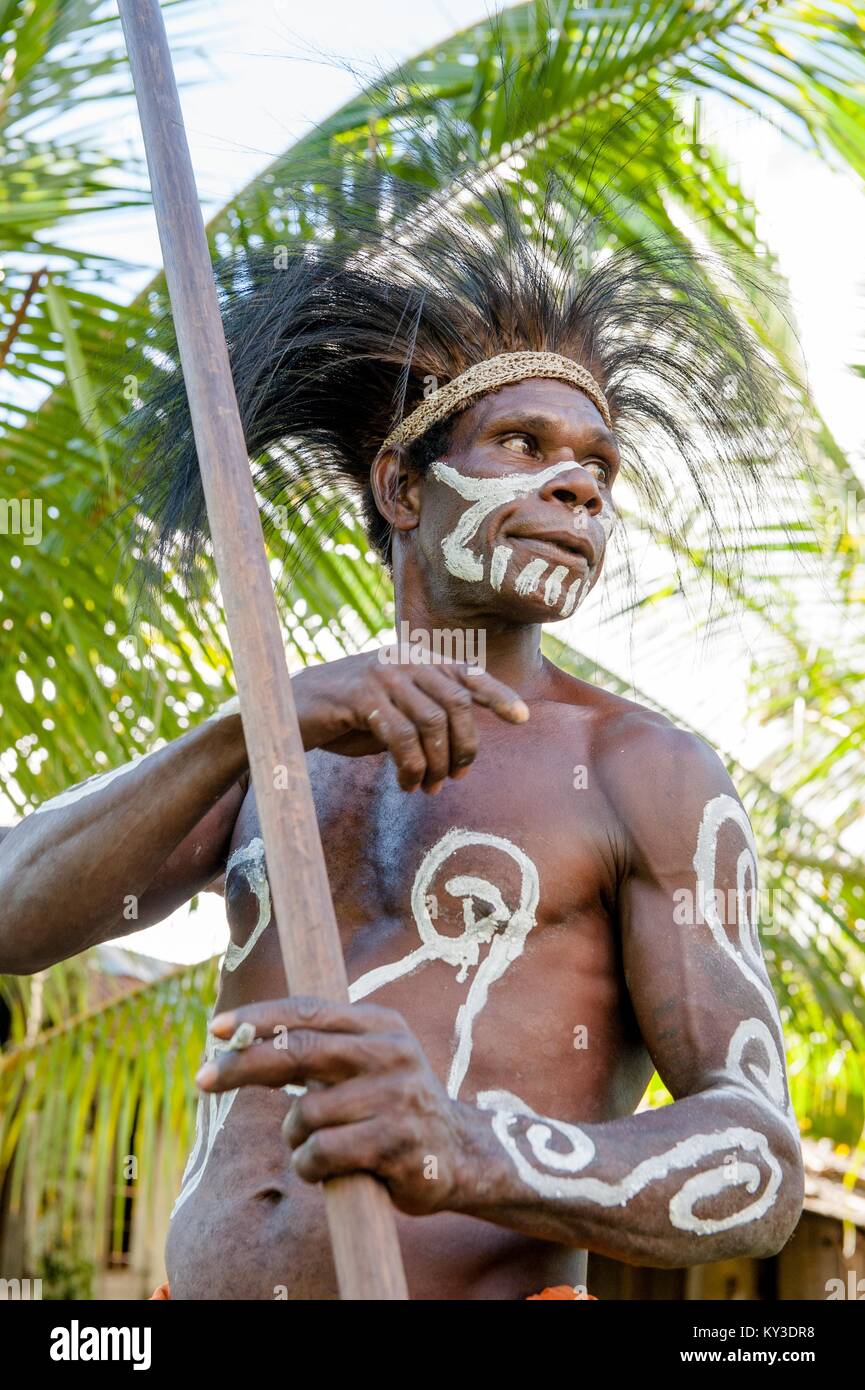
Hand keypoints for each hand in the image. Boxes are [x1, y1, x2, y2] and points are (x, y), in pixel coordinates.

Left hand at [197, 996, 477, 1214]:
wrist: (459, 1154)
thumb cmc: (391, 1106)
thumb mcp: (364, 1063)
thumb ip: (317, 1051)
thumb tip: (238, 1042)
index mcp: (379, 1023)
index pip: (308, 1010)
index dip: (257, 1017)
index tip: (215, 1028)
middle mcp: (390, 1052)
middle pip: (298, 1051)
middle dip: (243, 1064)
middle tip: (202, 1079)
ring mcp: (396, 1096)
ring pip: (306, 1113)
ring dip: (295, 1138)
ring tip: (316, 1148)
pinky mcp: (396, 1142)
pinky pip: (323, 1153)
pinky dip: (310, 1166)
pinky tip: (327, 1170)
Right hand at [292, 648, 528, 792]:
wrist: (288, 711)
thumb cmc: (345, 716)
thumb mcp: (393, 712)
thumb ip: (426, 715)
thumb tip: (463, 744)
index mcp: (415, 659)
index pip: (467, 674)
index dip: (498, 695)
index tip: (523, 719)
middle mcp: (403, 659)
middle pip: (458, 704)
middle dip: (464, 747)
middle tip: (457, 778)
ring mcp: (382, 673)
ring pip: (433, 723)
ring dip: (437, 764)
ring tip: (429, 788)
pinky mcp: (361, 695)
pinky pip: (402, 737)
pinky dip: (411, 767)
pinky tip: (406, 784)